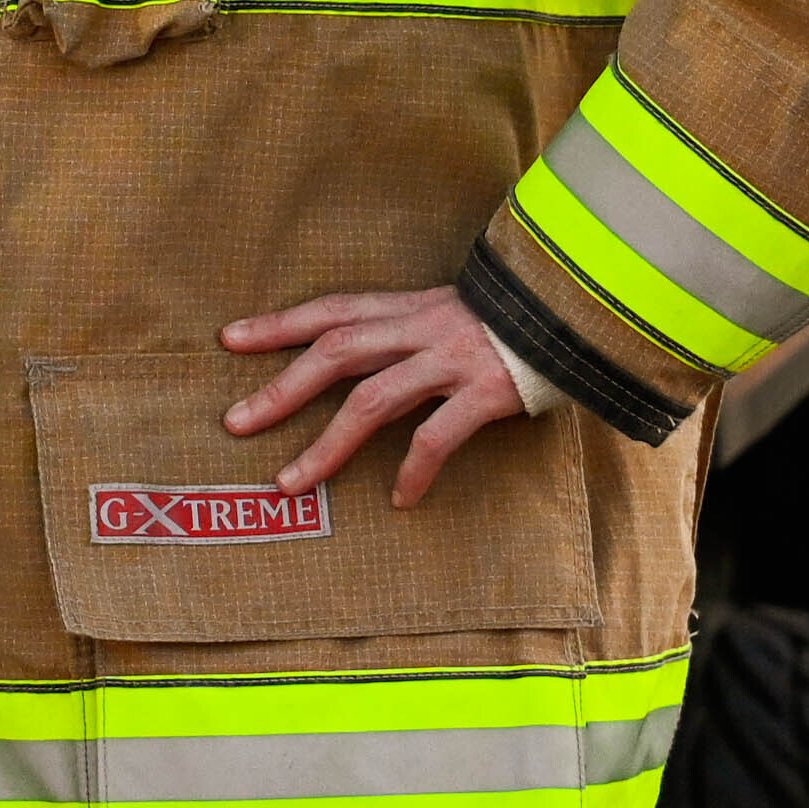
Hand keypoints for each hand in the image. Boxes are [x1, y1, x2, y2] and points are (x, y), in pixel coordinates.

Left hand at [219, 286, 527, 510]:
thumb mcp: (447, 312)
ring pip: (373, 400)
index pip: (332, 310)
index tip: (230, 339)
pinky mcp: (485, 392)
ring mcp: (451, 360)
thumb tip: (353, 354)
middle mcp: (421, 329)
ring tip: (291, 482)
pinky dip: (413, 469)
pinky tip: (399, 499)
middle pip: (337, 352)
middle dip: (283, 389)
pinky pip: (438, 436)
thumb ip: (404, 331)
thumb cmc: (507, 323)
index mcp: (407, 308)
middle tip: (235, 423)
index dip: (280, 323)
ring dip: (327, 444)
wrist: (579, 313)